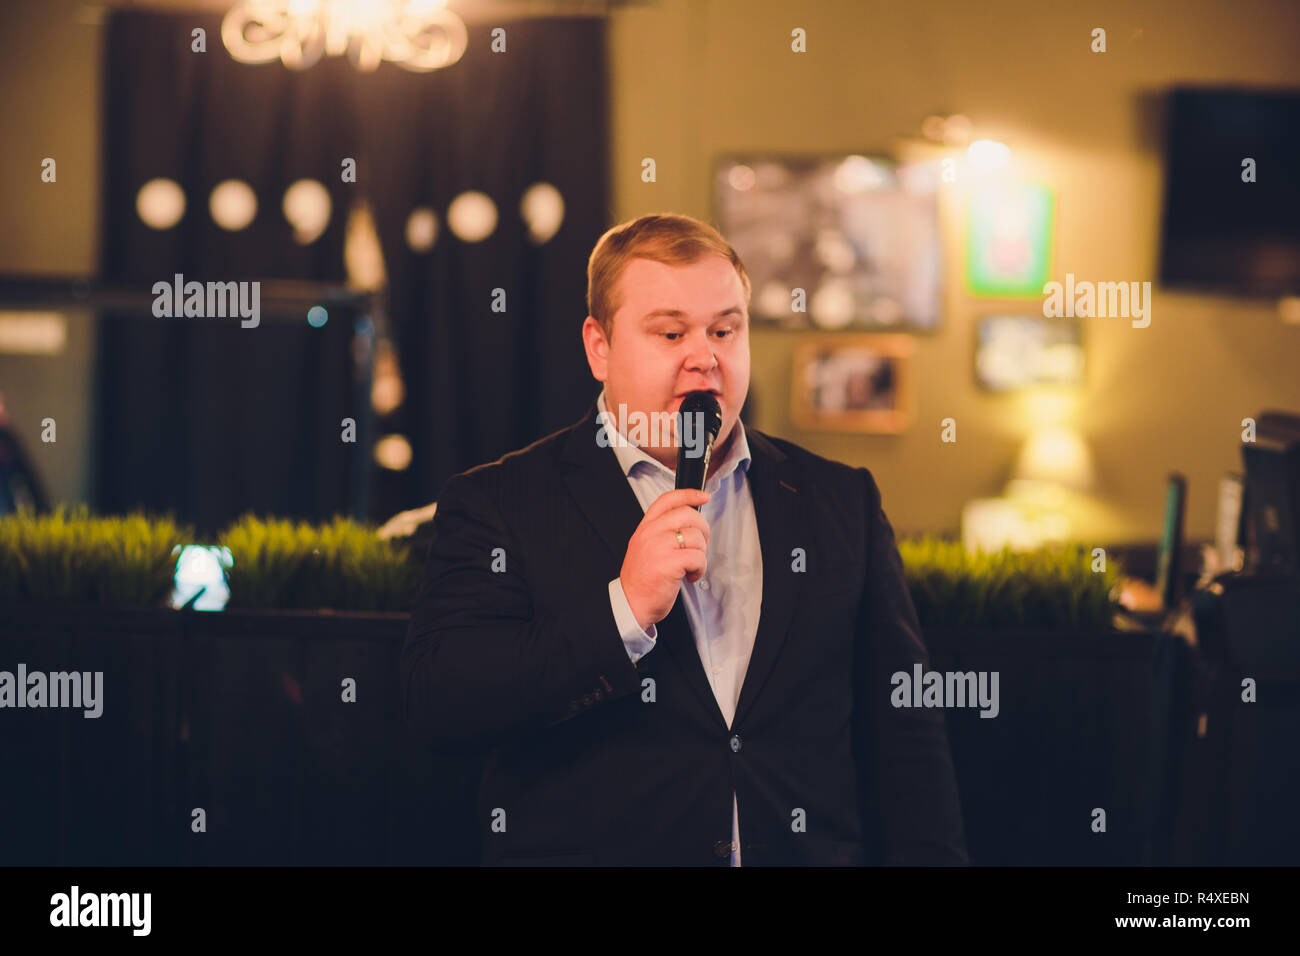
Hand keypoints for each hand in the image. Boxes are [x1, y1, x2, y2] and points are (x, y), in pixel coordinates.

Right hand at [619, 488, 711, 630]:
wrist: (631, 604)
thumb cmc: (641, 580)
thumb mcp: (645, 548)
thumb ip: (662, 532)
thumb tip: (689, 524)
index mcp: (645, 528)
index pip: (667, 500)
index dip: (689, 494)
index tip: (704, 497)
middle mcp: (651, 533)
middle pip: (688, 514)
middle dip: (703, 529)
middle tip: (699, 545)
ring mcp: (659, 547)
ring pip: (696, 537)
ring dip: (701, 553)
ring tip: (691, 566)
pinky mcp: (669, 563)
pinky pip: (697, 557)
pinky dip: (699, 568)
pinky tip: (690, 576)